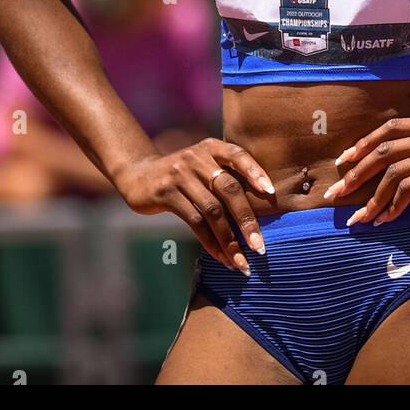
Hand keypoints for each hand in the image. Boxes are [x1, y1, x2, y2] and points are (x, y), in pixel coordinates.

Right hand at [115, 139, 275, 275]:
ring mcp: (179, 175)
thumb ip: (225, 176)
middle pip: (228, 189)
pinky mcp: (166, 193)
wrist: (138, 175)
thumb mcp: (202, 165)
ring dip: (229, 240)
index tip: (271, 193)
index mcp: (210, 147)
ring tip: (241, 262)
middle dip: (246, 220)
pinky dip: (210, 242)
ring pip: (212, 211)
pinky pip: (194, 222)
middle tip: (260, 247)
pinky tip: (221, 257)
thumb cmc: (182, 175)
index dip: (255, 172)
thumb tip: (263, 206)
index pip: (237, 155)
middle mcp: (196, 157)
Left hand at [323, 118, 409, 225]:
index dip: (366, 142)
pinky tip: (387, 219)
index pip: (392, 127)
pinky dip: (394, 204)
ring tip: (358, 216)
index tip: (347, 158)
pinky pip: (409, 188)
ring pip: (392, 170)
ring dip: (371, 195)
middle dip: (356, 169)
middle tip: (338, 189)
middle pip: (384, 147)